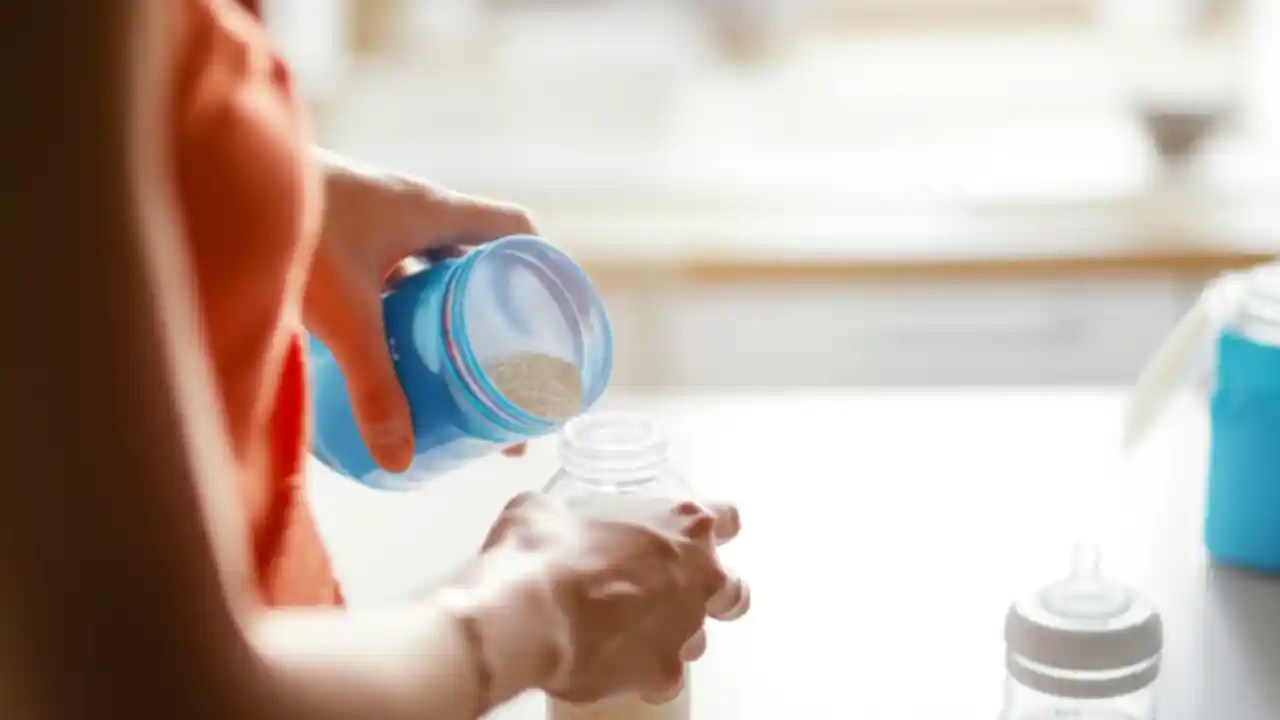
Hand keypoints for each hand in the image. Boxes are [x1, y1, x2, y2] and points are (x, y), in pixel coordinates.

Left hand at [303, 151, 534, 470]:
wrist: (216, 176)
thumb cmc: (290, 228)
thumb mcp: (344, 316)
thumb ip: (375, 387)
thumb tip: (401, 461)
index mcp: (434, 211)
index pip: (515, 229)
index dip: (541, 270)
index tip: (549, 321)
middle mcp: (411, 208)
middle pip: (476, 255)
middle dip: (494, 307)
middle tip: (504, 363)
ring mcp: (373, 217)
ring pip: (431, 264)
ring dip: (447, 305)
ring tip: (454, 361)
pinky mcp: (339, 231)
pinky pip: (392, 268)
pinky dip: (402, 302)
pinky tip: (389, 340)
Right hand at [470, 493, 748, 705]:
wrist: (528, 613)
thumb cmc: (542, 550)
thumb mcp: (549, 509)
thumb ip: (571, 516)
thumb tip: (551, 523)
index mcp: (682, 522)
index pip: (726, 519)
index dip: (706, 529)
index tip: (685, 536)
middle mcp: (698, 575)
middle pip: (733, 590)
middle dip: (709, 594)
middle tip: (670, 593)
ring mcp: (685, 628)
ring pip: (698, 639)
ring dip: (670, 636)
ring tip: (625, 633)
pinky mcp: (663, 674)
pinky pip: (663, 681)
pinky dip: (640, 675)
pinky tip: (608, 664)